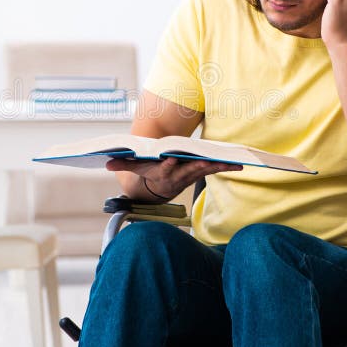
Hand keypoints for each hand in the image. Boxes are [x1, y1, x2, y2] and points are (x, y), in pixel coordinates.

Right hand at [106, 157, 242, 199]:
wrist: (159, 188)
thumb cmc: (148, 171)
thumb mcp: (135, 168)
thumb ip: (124, 163)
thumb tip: (106, 161)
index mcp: (162, 172)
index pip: (165, 168)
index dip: (168, 164)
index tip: (170, 158)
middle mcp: (178, 174)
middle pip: (189, 169)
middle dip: (199, 165)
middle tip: (208, 160)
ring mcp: (191, 174)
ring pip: (205, 169)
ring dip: (218, 166)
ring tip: (231, 162)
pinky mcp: (200, 171)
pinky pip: (214, 168)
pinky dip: (226, 166)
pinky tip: (240, 164)